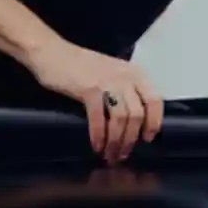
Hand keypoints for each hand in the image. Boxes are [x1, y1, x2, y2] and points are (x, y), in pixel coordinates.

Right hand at [23, 39, 163, 163]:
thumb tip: (135, 121)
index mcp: (135, 73)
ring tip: (110, 155)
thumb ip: (126, 90)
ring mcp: (108, 82)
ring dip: (116, 142)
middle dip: (131, 139)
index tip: (146, 139)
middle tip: (123, 154)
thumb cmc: (82, 66)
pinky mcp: (89, 90)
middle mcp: (126, 77)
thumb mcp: (113, 73)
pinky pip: (99, 119)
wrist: (52, 52)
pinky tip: (96, 146)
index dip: (153, 122)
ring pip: (121, 119)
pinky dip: (99, 136)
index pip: (155, 101)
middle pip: (137, 115)